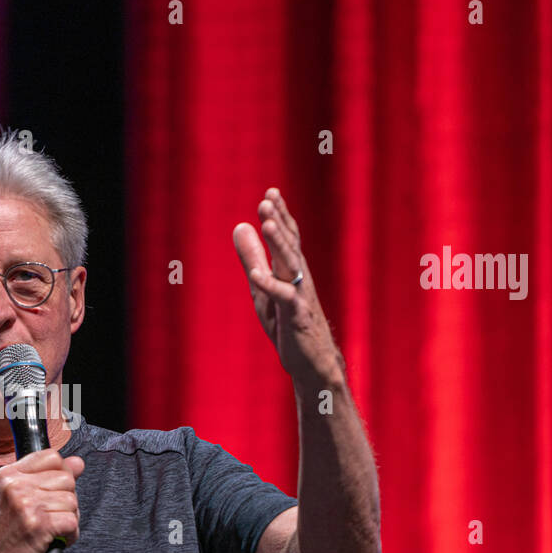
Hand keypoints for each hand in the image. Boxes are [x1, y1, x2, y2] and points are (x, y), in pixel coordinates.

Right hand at [0, 449, 84, 552]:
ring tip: (48, 531)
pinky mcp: (38, 525)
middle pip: (67, 479)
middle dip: (66, 501)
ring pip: (72, 501)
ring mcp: (26, 504)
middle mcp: (15, 485)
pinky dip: (69, 536)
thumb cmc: (8, 536)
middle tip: (48, 517)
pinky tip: (53, 541)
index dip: (60, 476)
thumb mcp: (21, 499)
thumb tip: (78, 462)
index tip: (50, 495)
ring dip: (68, 520)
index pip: (52, 456)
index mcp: (8, 475)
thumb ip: (49, 478)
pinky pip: (73, 522)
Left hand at [232, 188, 344, 388]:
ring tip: (266, 223)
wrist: (312, 360)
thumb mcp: (262, 287)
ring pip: (290, 265)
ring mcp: (299, 296)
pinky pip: (283, 298)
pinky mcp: (296, 316)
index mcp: (292, 270)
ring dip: (278, 243)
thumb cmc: (287, 322)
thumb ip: (252, 257)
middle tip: (267, 198)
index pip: (287, 237)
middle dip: (279, 221)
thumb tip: (239, 225)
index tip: (271, 191)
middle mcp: (299, 278)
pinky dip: (269, 285)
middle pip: (290, 244)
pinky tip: (256, 274)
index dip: (279, 214)